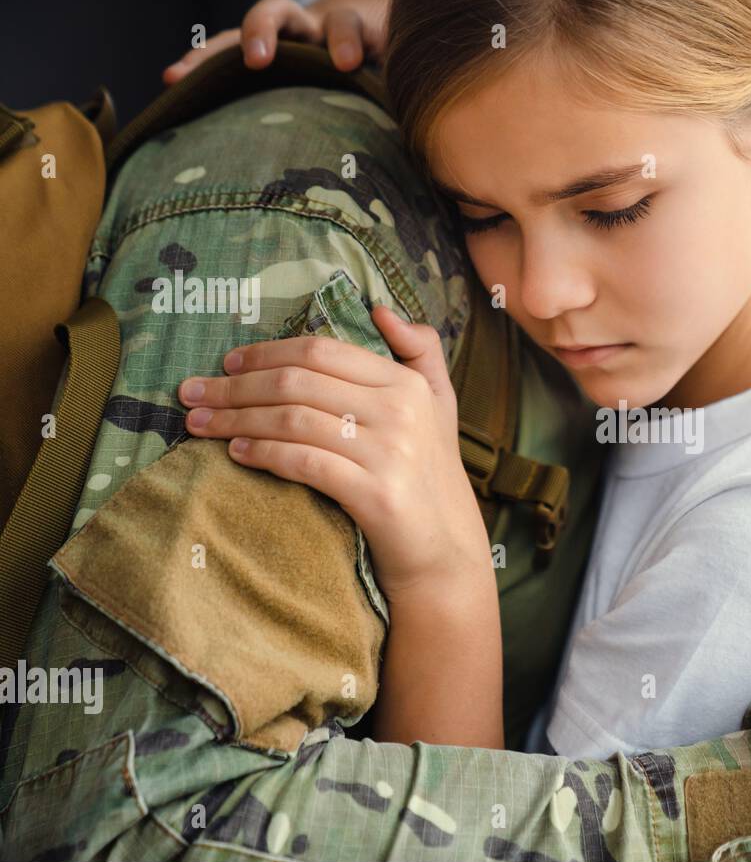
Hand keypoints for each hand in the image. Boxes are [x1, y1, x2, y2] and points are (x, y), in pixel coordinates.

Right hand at [162, 0, 389, 84]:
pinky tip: (174, 82)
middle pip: (282, 13)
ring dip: (216, 51)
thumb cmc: (393, 62)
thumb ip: (402, 88)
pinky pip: (228, 54)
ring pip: (241, 33)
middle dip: (265, 32)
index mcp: (352, 27)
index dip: (345, 39)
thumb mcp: (402, 69)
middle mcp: (311, 25)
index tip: (347, 63)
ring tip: (183, 74)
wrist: (375, 37)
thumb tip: (427, 126)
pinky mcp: (267, 52)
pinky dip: (202, 65)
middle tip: (258, 59)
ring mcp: (284, 37)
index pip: (346, 25)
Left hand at [177, 305, 488, 600]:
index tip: (227, 362)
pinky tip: (236, 452)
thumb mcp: (439, 406)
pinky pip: (303, 462)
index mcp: (407, 383)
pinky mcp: (376, 494)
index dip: (266, 352)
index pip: (322, 351)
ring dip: (236, 419)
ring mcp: (390, 452)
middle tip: (192, 392)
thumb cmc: (431, 476)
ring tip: (200, 423)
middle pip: (298, 381)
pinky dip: (263, 453)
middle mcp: (400, 411)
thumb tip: (381, 309)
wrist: (447, 552)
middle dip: (236, 385)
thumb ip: (421, 351)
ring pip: (293, 419)